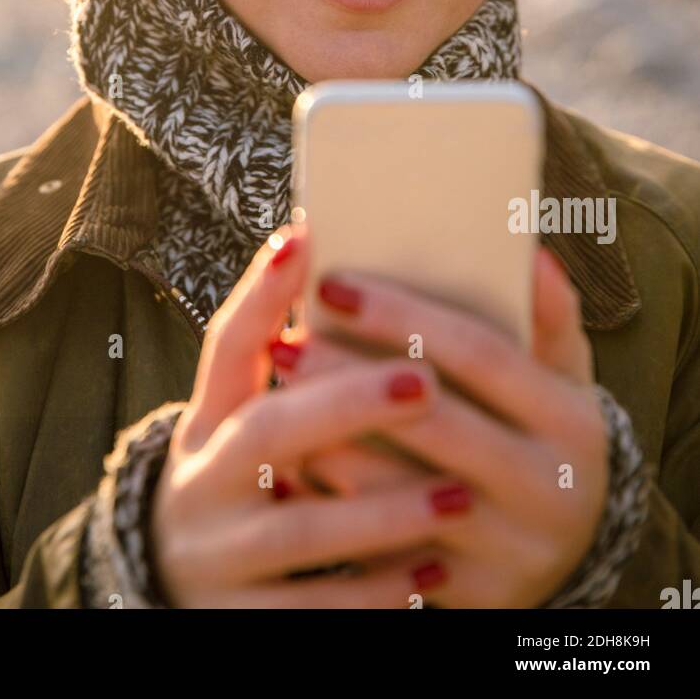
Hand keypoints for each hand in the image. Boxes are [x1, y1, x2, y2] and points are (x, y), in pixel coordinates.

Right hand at [150, 228, 484, 606]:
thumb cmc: (246, 482)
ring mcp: (217, 558)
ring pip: (298, 532)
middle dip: (343, 404)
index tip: (305, 240)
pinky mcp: (241, 624)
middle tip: (424, 381)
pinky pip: (315, 611)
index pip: (226, 346)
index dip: (259, 294)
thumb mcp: (248, 419)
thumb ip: (286, 357)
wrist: (180, 589)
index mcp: (208, 422)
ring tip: (457, 493)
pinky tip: (434, 573)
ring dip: (379, 510)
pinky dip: (375, 594)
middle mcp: (201, 483)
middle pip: (264, 435)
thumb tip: (327, 248)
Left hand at [272, 229, 608, 606]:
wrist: (572, 545)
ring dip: (330, 443)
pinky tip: (290, 469)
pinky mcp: (473, 596)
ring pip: (400, 493)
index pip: (479, 354)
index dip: (403, 316)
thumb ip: (550, 315)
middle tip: (286, 340)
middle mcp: (551, 489)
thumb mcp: (564, 374)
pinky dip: (337, 508)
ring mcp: (511, 550)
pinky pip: (387, 550)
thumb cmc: (546, 430)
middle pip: (433, 421)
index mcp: (572, 421)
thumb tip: (533, 253)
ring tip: (277, 399)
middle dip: (350, 378)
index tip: (333, 283)